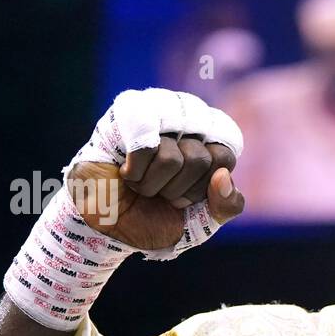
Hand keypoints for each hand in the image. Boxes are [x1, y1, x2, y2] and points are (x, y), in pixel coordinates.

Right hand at [65, 88, 245, 253]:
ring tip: (139, 182)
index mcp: (211, 137)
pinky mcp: (127, 112)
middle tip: (157, 190)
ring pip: (173, 158)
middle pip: (200, 160)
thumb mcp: (203, 220)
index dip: (201, 188)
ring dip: (152, 185)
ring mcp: (157, 110)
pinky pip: (145, 149)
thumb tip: (222, 176)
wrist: (108, 225)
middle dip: (176, 189)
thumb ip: (227, 205)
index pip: (224, 158)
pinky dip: (134, 174)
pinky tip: (124, 171)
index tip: (183, 196)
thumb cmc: (155, 215)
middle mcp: (188, 116)